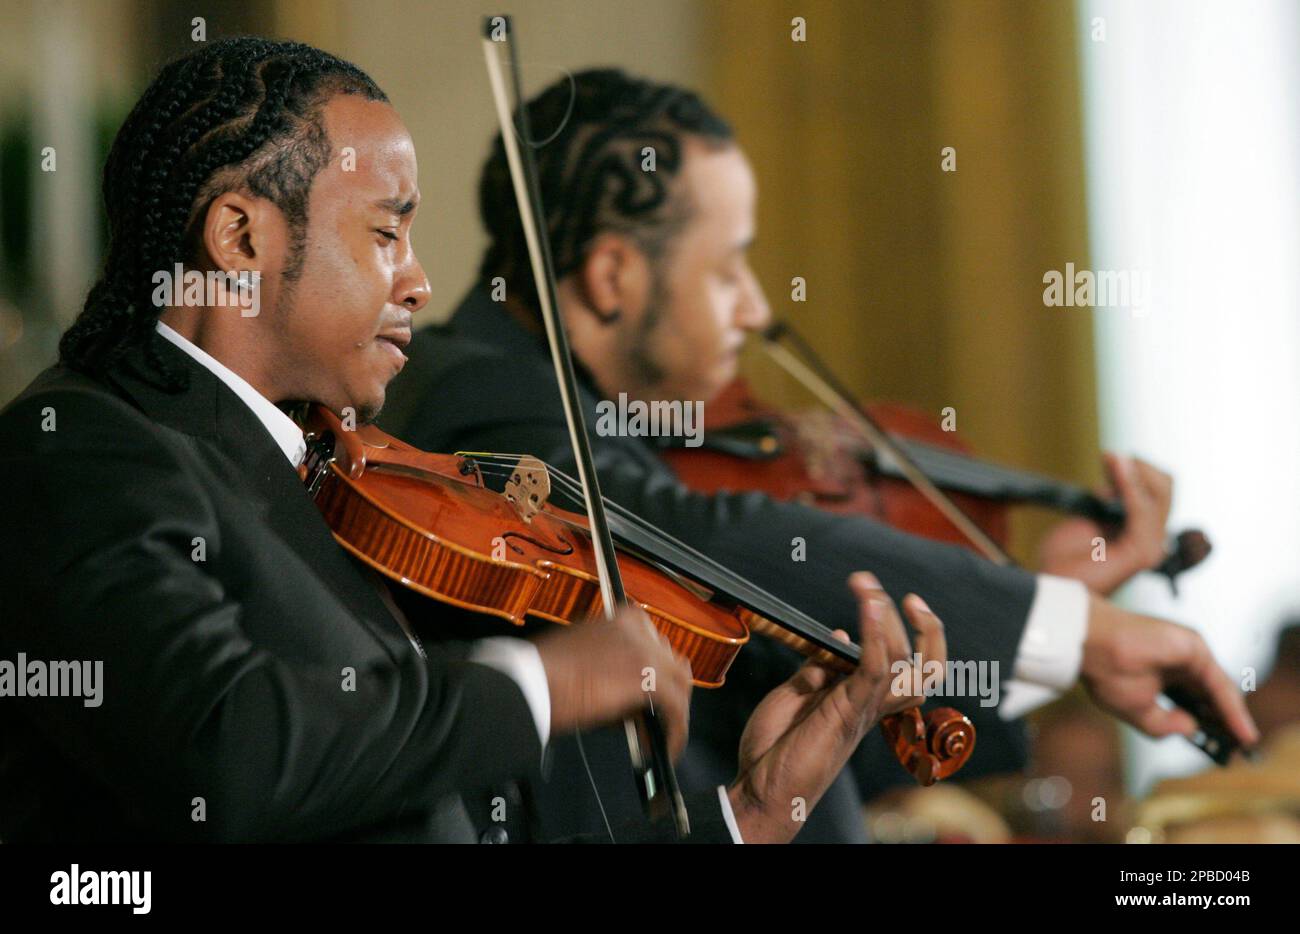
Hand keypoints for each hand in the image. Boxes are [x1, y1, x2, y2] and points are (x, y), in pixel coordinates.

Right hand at [533, 606, 693, 757]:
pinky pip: (676, 708)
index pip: (656, 647)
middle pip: (671, 664)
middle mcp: (639, 628)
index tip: (647, 700)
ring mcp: (646, 650)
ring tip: (658, 738)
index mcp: (622, 618)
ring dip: (672, 712)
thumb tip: (632, 699)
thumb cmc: (545, 674)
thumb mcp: (586, 659)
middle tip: (650, 722)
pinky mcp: (649, 678)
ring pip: (680, 683)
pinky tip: (664, 748)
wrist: (530, 682)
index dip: (655, 678)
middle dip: (664, 695)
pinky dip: (675, 731)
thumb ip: (615, 668)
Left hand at [726, 572, 946, 842]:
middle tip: (879, 586)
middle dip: (919, 624)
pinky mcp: (847, 711)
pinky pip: (875, 669)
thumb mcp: (798, 693)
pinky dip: (874, 635)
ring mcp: (863, 709)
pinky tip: (867, 607)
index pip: (909, 668)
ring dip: (887, 617)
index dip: (916, 635)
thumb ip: (821, 668)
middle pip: (922, 665)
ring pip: (903, 662)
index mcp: (863, 701)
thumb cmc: (776, 749)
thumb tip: (838, 636)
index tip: (892, 599)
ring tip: (869, 589)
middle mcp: (872, 705)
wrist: (760, 789)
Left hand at [1038, 452, 1173, 594]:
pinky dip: (1130, 485)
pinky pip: (1142, 510)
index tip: (1108, 457)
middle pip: (1166, 489)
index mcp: (1141, 532)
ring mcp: (1150, 547)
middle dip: (1139, 466)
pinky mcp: (1142, 553)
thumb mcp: (1085, 520)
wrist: (1050, 583)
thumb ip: (1105, 503)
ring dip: (1132, 472)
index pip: (1158, 492)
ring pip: (1158, 495)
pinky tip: (1116, 470)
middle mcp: (1152, 540)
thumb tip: (1114, 484)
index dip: (1135, 470)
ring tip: (1110, 458)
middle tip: (1110, 456)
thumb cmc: (1062, 558)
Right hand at [1081, 593, 1258, 747]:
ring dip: (1232, 718)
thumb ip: (1165, 725)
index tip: (1219, 746)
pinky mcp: (1195, 649)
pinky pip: (1219, 684)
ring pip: (1218, 691)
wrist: (1093, 645)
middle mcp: (1177, 665)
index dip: (1206, 723)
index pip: (1192, 702)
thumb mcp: (1138, 712)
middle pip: (1209, 696)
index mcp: (1161, 678)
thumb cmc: (1105, 672)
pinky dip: (1232, 709)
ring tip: (1242, 743)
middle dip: (1223, 721)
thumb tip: (1193, 728)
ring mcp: (1187, 656)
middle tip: (1235, 747)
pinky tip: (1239, 730)